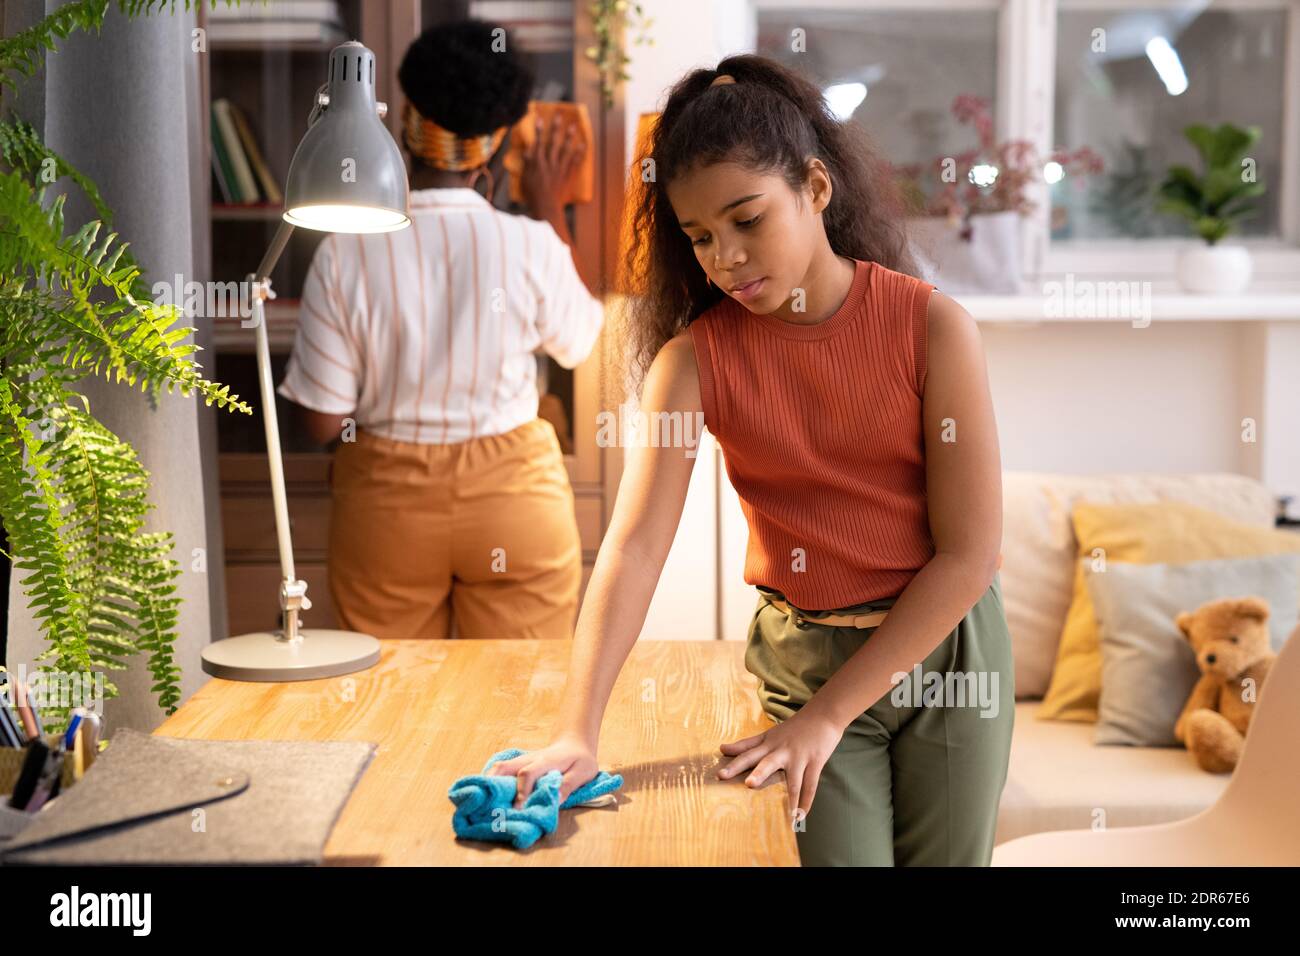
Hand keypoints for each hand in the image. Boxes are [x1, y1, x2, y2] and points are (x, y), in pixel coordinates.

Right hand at [486, 733, 597, 808]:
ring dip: (488, 782)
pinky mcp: (518, 765)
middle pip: (505, 766)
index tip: (517, 808)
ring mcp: (522, 761)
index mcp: (545, 761)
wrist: (574, 743)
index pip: (528, 773)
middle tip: (485, 803)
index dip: (521, 790)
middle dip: (493, 784)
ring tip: (480, 800)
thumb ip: (568, 785)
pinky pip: (501, 771)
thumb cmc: (579, 761)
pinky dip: (491, 781)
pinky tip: (486, 794)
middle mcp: (529, 759)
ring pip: (499, 767)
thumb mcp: (582, 772)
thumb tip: (554, 800)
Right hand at [519, 112, 584, 217]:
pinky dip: (580, 153)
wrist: (546, 209)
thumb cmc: (532, 195)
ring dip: (570, 136)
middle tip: (559, 114)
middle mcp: (549, 163)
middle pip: (553, 141)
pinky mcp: (568, 176)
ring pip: (566, 149)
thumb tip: (527, 150)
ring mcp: (560, 169)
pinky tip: (583, 144)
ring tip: (574, 125)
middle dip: (556, 127)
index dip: (539, 129)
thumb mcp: (525, 179)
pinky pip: (576, 162)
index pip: (538, 142)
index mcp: (537, 163)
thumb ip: (527, 164)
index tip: (540, 117)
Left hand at [718, 708, 843, 823]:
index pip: (748, 752)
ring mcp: (799, 757)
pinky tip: (800, 815)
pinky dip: (806, 801)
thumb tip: (721, 748)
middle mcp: (781, 750)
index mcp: (768, 743)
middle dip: (758, 773)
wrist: (823, 715)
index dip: (734, 762)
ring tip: (787, 814)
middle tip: (748, 784)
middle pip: (767, 762)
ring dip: (789, 795)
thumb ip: (746, 743)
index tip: (719, 775)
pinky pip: (810, 785)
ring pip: (792, 777)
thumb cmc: (794, 727)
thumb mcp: (769, 733)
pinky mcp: (815, 762)